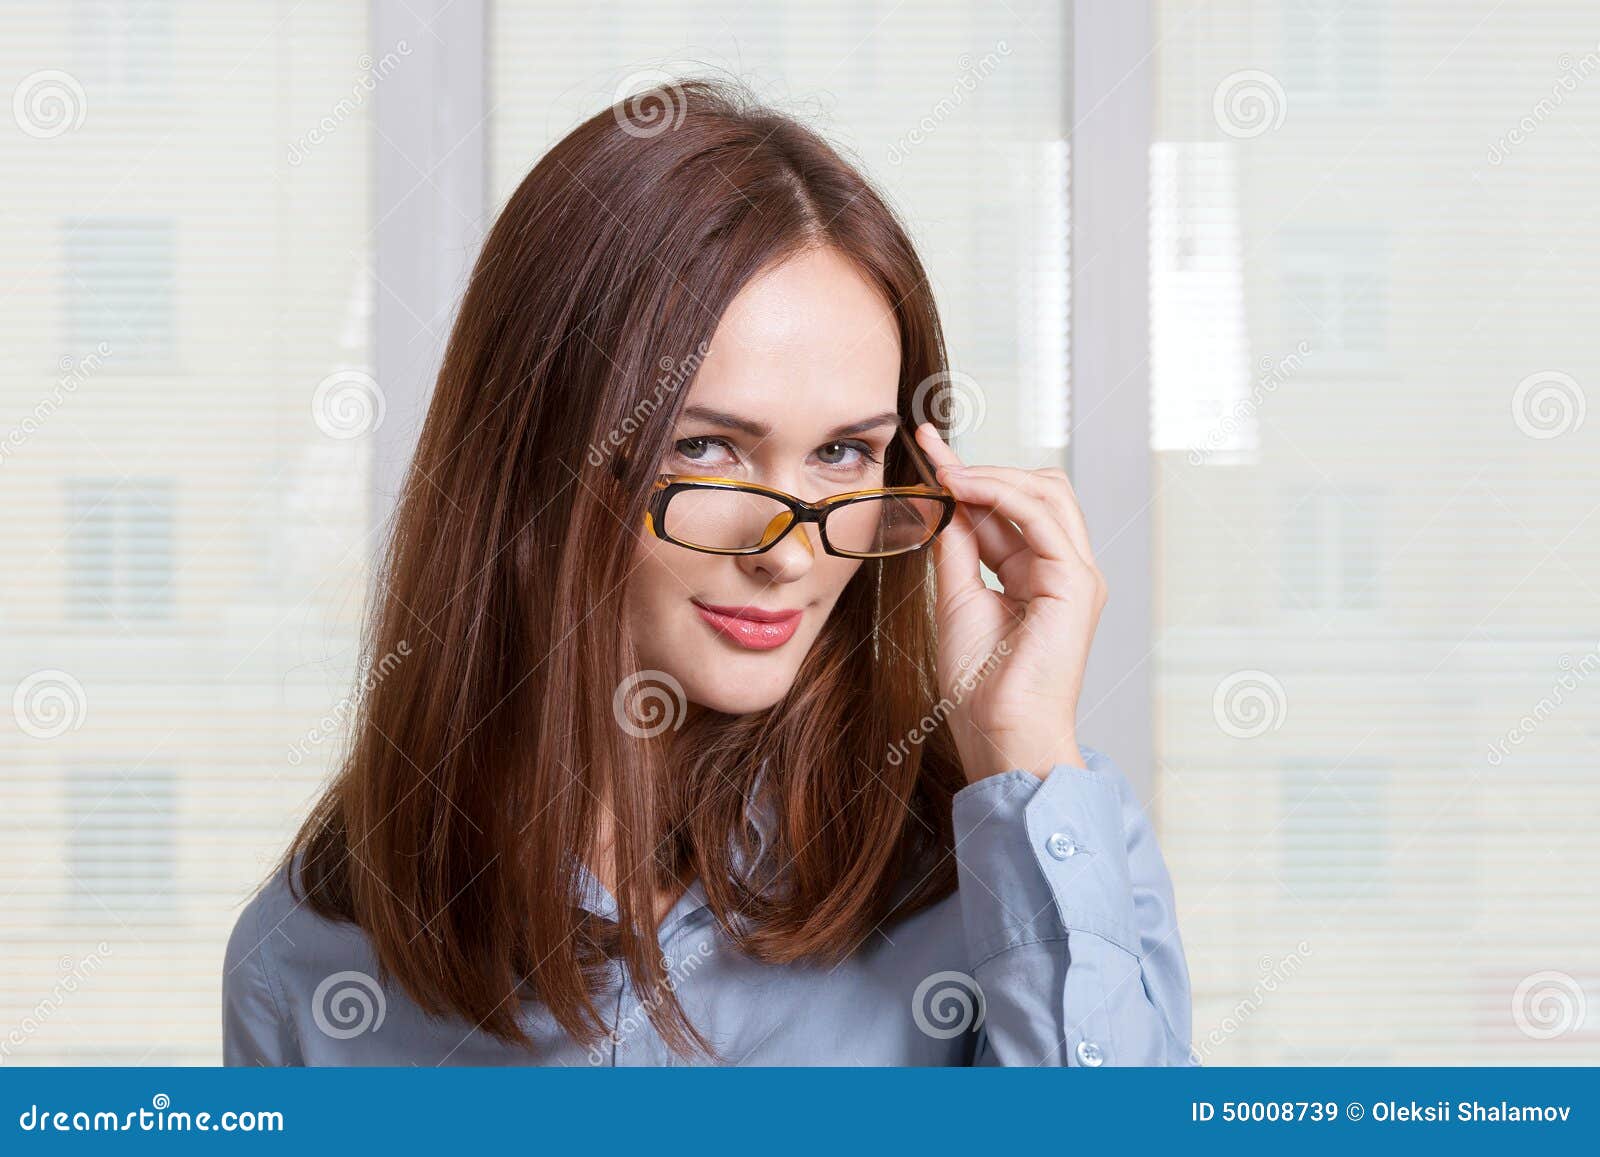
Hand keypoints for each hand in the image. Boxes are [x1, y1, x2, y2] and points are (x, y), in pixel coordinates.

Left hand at [914, 421, 1107, 782]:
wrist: (999, 733)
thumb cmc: (981, 686)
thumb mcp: (957, 599)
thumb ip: (958, 549)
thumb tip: (945, 503)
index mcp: (1038, 574)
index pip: (1009, 508)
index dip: (969, 475)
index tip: (929, 450)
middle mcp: (1063, 568)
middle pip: (1037, 489)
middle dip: (983, 466)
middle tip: (934, 456)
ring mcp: (1075, 574)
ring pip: (1047, 491)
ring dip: (992, 474)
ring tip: (946, 473)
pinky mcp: (1077, 583)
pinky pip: (1043, 516)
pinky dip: (1002, 494)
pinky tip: (964, 489)